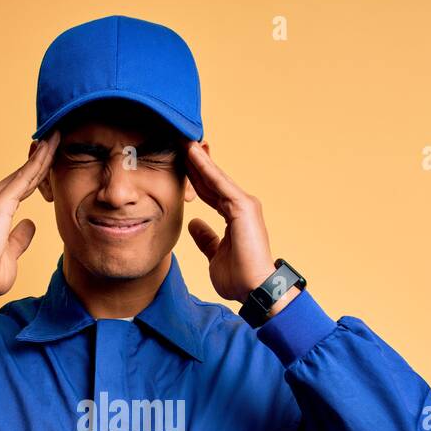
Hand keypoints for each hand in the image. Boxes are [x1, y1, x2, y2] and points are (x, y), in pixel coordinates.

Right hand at [0, 129, 59, 308]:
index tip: (50, 159)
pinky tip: (50, 150)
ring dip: (42, 154)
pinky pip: (24, 179)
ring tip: (57, 136)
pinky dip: (38, 163)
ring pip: (24, 173)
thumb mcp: (10, 253)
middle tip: (57, 137)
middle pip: (21, 175)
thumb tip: (31, 224)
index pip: (19, 187)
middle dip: (40, 157)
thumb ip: (20, 237)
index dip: (36, 173)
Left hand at [182, 139, 285, 305]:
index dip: (194, 178)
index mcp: (235, 215)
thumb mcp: (215, 255)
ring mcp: (244, 204)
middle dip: (194, 162)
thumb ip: (206, 239)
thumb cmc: (239, 278)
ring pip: (215, 177)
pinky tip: (192, 154)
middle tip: (177, 143)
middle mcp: (241, 205)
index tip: (178, 164)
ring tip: (181, 140)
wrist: (254, 289)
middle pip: (212, 180)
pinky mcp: (243, 207)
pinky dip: (205, 168)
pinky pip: (219, 184)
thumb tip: (194, 224)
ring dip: (198, 158)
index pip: (210, 192)